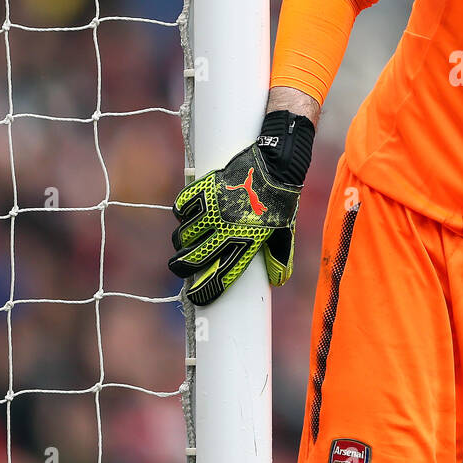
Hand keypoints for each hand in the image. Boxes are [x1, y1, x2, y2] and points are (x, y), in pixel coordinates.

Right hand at [169, 111, 314, 304]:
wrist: (276, 164)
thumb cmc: (281, 200)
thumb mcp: (283, 232)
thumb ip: (279, 257)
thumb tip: (278, 281)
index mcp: (247, 243)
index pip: (221, 276)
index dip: (205, 292)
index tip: (195, 298)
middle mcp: (227, 229)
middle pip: (192, 259)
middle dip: (181, 268)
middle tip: (179, 266)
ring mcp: (213, 209)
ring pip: (183, 234)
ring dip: (182, 239)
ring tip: (188, 238)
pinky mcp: (205, 189)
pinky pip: (181, 207)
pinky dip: (182, 212)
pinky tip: (189, 213)